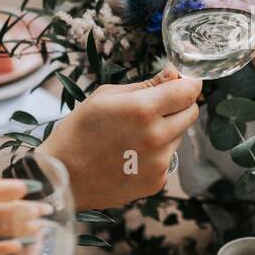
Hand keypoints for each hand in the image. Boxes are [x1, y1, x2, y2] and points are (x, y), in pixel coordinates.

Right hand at [41, 65, 201, 208]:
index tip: (183, 82)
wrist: (63, 178)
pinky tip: (131, 155)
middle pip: (191, 113)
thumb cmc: (79, 131)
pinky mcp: (157, 181)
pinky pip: (168, 158)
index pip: (189, 91)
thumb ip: (147, 85)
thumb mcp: (107, 96)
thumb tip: (175, 72)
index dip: (189, 83)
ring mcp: (159, 163)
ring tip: (133, 135)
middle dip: (179, 105)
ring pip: (179, 136)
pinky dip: (157, 153)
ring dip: (166, 130)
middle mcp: (156, 137)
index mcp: (142, 110)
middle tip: (154, 107)